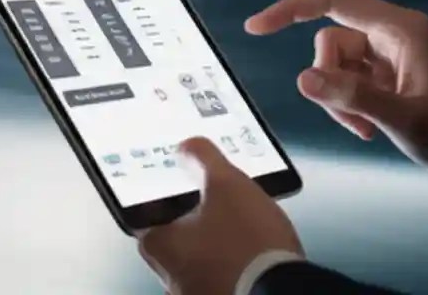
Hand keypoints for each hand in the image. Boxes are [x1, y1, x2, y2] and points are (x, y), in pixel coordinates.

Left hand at [136, 137, 302, 294]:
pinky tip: (254, 253)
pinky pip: (222, 276)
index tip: (178, 182)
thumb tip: (188, 147)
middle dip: (194, 218)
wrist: (282, 294)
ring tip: (242, 226)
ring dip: (215, 243)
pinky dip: (233, 263)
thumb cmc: (248, 247)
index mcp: (159, 245)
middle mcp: (170, 275)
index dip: (163, 192)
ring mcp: (196, 293)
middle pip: (173, 236)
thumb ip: (203, 159)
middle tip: (215, 200)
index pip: (145, 211)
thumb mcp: (226, 185)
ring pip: (199, 259)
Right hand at [245, 0, 427, 189]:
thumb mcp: (404, 120)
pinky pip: (346, 82)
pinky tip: (370, 129)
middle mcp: (393, 35)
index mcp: (401, 29)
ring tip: (364, 128)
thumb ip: (352, 98)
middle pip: (329, 41)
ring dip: (337, 99)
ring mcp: (389, 57)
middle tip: (349, 115)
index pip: (333, 2)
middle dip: (327, 79)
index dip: (291, 8)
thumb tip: (302, 79)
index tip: (256, 27)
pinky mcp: (387, 77)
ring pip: (334, 65)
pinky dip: (347, 106)